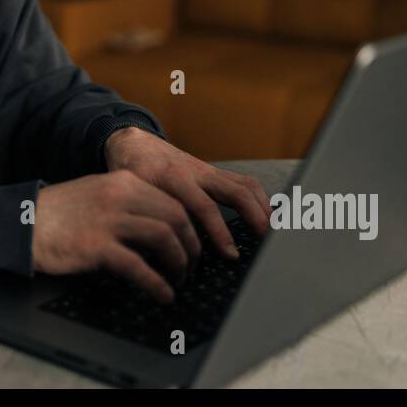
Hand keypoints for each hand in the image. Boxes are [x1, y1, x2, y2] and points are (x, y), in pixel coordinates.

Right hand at [32, 172, 201, 302]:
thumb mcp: (97, 194)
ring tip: (178, 281)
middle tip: (191, 267)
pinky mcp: (96, 246)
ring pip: (164, 238)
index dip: (191, 228)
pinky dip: (157, 284)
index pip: (174, 201)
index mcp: (123, 181)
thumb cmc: (58, 214)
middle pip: (176, 218)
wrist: (21, 222)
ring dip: (179, 264)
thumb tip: (161, 229)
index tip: (193, 247)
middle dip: (191, 247)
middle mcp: (120, 195)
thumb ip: (129, 204)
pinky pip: (139, 266)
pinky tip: (162, 294)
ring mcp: (108, 220)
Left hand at [103, 126, 272, 259]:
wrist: (132, 144)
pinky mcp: (215, 173)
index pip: (204, 207)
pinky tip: (270, 217)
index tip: (232, 255)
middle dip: (255, 218)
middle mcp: (195, 173)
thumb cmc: (130, 176)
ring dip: (264, 209)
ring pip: (245, 185)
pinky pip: (244, 183)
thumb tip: (163, 262)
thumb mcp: (133, 198)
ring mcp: (208, 171)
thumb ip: (149, 223)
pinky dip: (261, 199)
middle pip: (236, 192)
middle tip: (267, 243)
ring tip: (276, 233)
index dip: (220, 233)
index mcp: (173, 179)